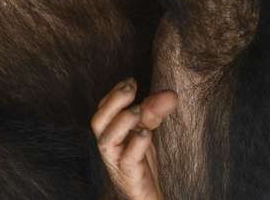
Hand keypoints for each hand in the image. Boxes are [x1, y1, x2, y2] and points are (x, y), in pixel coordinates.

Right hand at [92, 78, 177, 199]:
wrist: (143, 192)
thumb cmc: (139, 159)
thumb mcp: (145, 129)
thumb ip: (154, 111)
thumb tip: (171, 94)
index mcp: (108, 132)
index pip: (103, 108)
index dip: (114, 93)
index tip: (131, 81)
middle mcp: (107, 145)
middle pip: (98, 120)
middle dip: (113, 101)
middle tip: (131, 88)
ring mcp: (116, 160)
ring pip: (107, 139)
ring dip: (122, 121)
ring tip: (138, 110)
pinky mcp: (129, 174)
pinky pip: (128, 159)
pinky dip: (136, 144)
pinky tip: (146, 133)